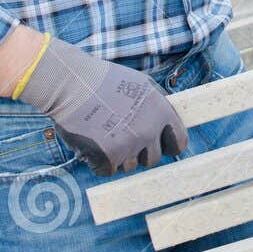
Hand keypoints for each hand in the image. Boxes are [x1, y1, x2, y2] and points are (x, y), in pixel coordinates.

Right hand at [17, 36, 188, 175]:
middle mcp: (149, 131)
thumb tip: (166, 124)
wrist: (73, 83)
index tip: (159, 146)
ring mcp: (129, 145)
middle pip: (152, 159)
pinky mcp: (108, 157)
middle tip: (122, 138)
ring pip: (129, 166)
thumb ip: (157, 106)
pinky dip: (99, 162)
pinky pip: (108, 170)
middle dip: (139, 153)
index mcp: (162, 111)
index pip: (178, 143)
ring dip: (118, 156)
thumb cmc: (105, 80)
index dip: (168, 146)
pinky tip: (92, 143)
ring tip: (104, 134)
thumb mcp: (142, 84)